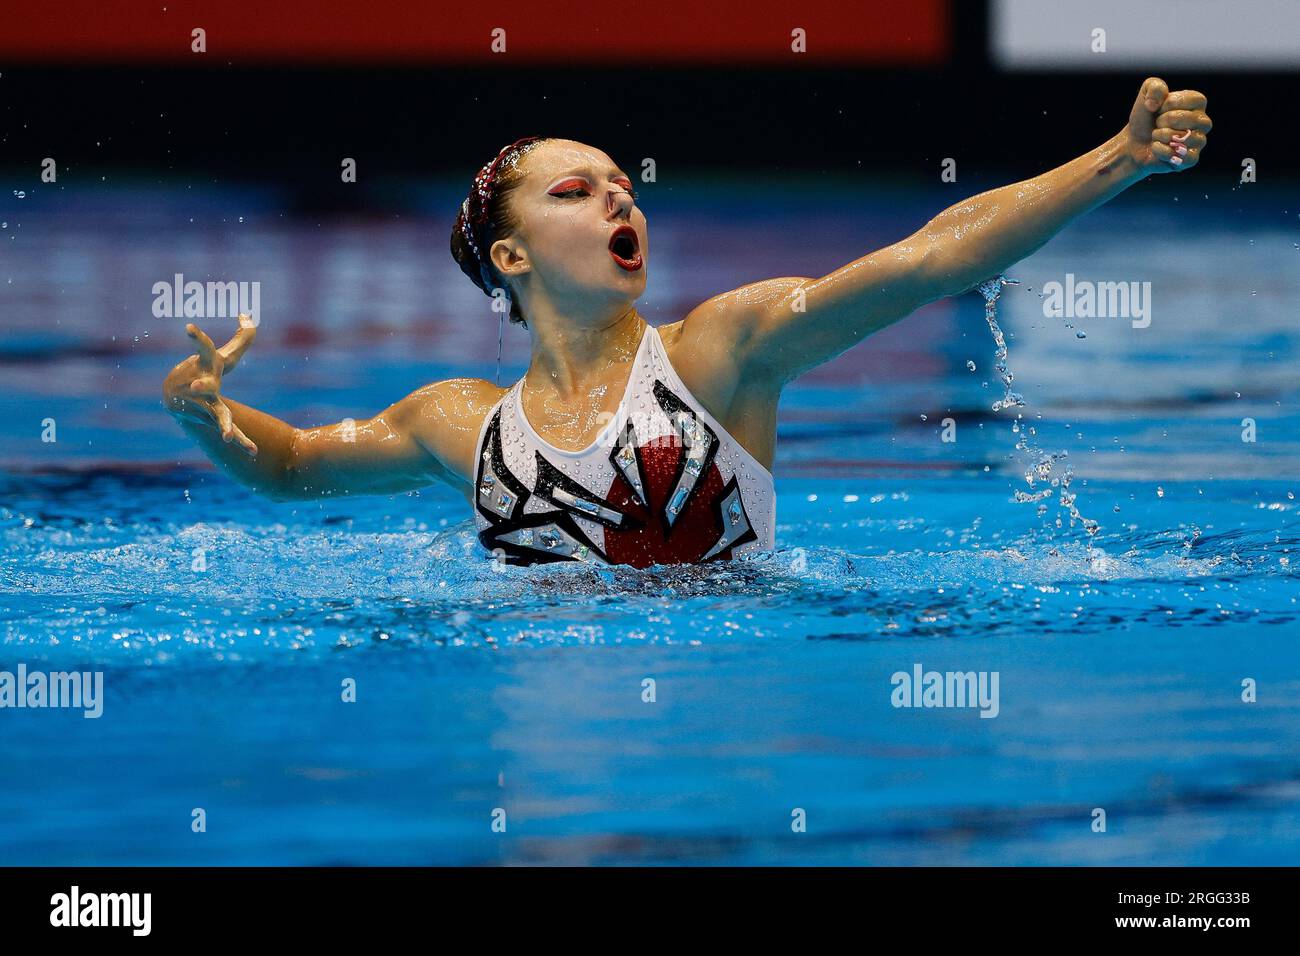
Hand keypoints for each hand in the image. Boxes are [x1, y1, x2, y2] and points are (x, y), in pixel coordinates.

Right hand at [162, 314, 258, 454]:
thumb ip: (240, 338)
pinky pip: (228, 428)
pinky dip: (241, 440)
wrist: (176, 399)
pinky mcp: (212, 417)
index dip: (197, 338)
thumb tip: (247, 313)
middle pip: (205, 385)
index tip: (188, 329)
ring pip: (218, 415)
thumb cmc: (203, 372)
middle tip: (198, 386)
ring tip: (226, 437)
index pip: (203, 348)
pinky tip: (253, 452)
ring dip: (224, 425)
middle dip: (202, 385)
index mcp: (205, 365)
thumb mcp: (222, 356)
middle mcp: (203, 385)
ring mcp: (206, 403)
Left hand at [1125, 76, 1211, 173]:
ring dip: (1161, 137)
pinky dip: (1163, 152)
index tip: (1160, 108)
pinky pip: (1182, 157)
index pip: (1194, 100)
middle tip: (1157, 124)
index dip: (1170, 104)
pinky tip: (1157, 149)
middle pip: (1189, 119)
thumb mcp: (1145, 94)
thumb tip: (1155, 104)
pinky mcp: (1191, 159)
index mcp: (1197, 103)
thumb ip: (1153, 86)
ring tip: (1157, 136)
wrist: (1133, 143)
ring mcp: (1199, 141)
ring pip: (1184, 139)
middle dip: (1164, 121)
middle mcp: (1203, 122)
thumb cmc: (1144, 118)